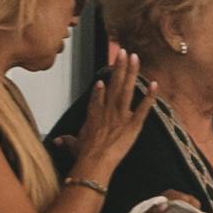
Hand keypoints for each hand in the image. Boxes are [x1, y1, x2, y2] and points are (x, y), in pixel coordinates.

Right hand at [72, 49, 146, 180]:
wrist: (95, 161)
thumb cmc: (84, 154)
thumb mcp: (73, 145)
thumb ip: (67, 141)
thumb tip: (57, 141)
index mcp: (94, 114)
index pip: (98, 96)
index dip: (101, 88)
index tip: (103, 78)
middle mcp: (108, 110)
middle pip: (114, 84)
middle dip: (118, 67)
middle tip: (122, 52)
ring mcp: (121, 115)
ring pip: (127, 89)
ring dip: (131, 72)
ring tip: (134, 57)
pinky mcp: (133, 124)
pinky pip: (143, 109)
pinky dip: (150, 97)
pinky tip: (155, 85)